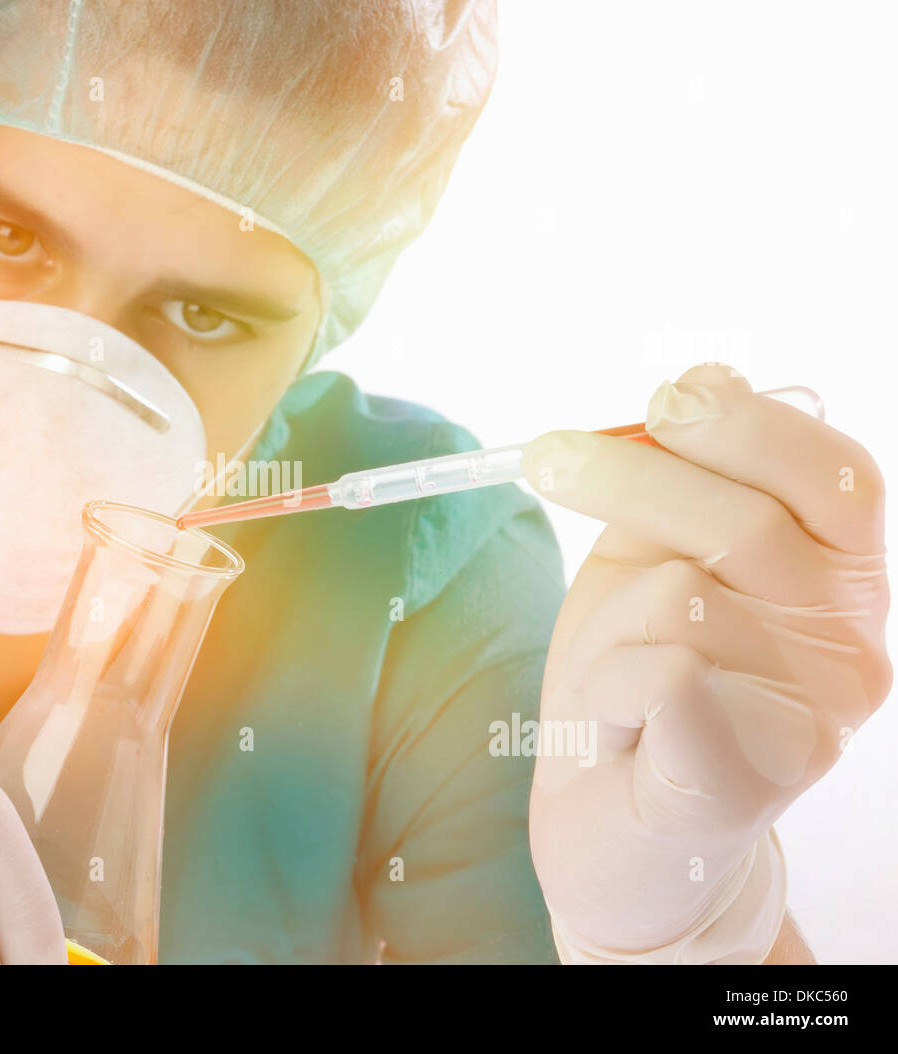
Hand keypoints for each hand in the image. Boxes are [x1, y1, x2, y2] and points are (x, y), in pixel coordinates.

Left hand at [521, 363, 889, 953]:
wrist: (614, 832)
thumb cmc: (629, 692)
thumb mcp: (654, 566)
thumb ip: (684, 485)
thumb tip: (710, 377)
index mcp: (836, 580)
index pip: (832, 475)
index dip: (746, 424)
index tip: (661, 401)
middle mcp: (848, 645)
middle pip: (753, 520)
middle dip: (633, 479)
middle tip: (546, 458)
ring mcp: (810, 719)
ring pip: (684, 597)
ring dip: (608, 617)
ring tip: (604, 668)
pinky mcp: (747, 779)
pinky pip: (659, 675)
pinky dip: (605, 683)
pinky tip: (613, 722)